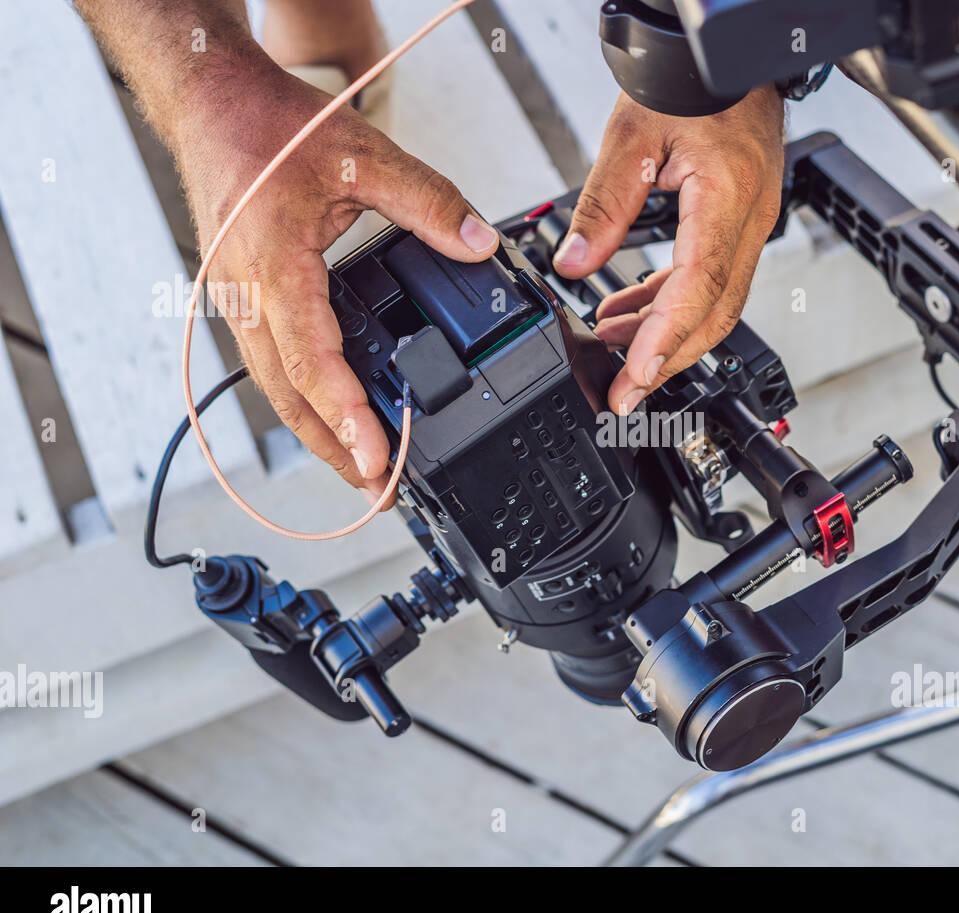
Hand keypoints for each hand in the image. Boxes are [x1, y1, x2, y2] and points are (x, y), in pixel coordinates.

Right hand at [177, 60, 498, 504]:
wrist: (211, 106)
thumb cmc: (270, 128)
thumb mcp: (362, 156)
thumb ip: (428, 201)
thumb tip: (478, 244)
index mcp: (273, 266)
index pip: (310, 360)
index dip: (344, 415)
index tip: (375, 458)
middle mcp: (249, 294)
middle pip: (288, 396)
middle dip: (334, 450)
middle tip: (381, 490)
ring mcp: (242, 300)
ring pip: (276, 388)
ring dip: (318, 433)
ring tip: (363, 470)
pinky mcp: (246, 298)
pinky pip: (272, 363)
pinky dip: (304, 399)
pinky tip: (333, 416)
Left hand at [553, 86, 785, 412]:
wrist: (726, 58)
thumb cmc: (689, 81)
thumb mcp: (632, 136)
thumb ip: (603, 206)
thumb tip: (575, 265)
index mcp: (727, 198)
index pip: (699, 288)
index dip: (666, 340)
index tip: (635, 377)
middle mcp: (749, 221)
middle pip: (715, 314)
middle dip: (667, 360)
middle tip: (624, 394)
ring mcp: (749, 226)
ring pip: (713, 305)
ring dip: (664, 336)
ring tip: (611, 350)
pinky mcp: (737, 225)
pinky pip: (708, 281)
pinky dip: (668, 305)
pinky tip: (629, 313)